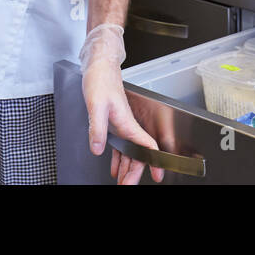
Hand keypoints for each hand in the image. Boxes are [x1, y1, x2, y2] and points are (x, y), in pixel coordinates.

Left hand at [79, 24, 164, 184]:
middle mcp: (126, 126)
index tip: (158, 175)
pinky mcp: (112, 124)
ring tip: (122, 183)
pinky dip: (118, 160)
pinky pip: (119, 147)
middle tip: (127, 187)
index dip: (155, 161)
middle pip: (137, 155)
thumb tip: (98, 148)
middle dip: (134, 174)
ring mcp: (120, 126)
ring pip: (128, 153)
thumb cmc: (100, 81)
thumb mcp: (96, 105)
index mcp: (128, 123)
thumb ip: (97, 128)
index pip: (147, 146)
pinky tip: (113, 168)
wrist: (98, 67)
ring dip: (126, 169)